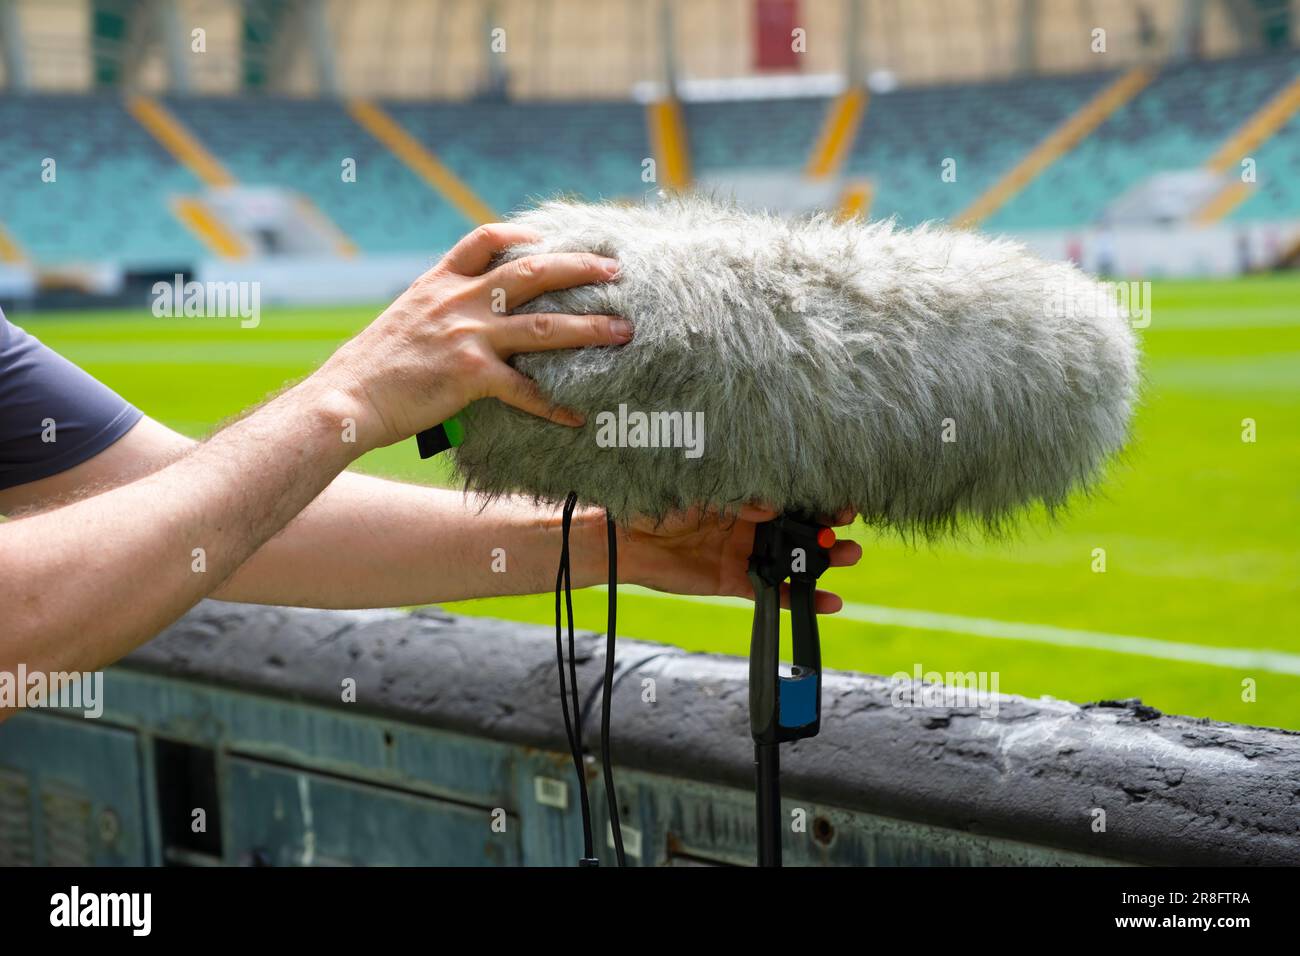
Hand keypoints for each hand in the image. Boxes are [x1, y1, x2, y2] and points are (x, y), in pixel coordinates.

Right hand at [315, 223, 629, 451]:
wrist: (345, 398)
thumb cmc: (369, 369)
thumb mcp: (401, 321)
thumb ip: (434, 311)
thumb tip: (456, 319)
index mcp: (438, 284)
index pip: (485, 240)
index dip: (522, 234)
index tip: (551, 236)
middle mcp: (458, 301)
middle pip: (532, 272)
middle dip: (580, 267)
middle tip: (616, 269)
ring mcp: (467, 336)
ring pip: (543, 326)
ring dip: (590, 328)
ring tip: (624, 331)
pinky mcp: (470, 375)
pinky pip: (525, 391)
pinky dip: (554, 406)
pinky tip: (577, 417)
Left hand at [618, 504, 862, 613]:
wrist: (626, 539)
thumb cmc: (657, 504)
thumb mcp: (698, 494)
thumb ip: (735, 501)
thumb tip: (773, 505)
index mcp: (741, 498)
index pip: (786, 496)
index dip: (814, 497)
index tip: (840, 496)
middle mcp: (749, 525)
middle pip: (797, 527)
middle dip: (827, 526)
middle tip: (850, 525)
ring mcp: (745, 555)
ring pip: (792, 558)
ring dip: (823, 558)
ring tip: (850, 554)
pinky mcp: (736, 582)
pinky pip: (774, 593)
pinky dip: (801, 598)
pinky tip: (831, 602)